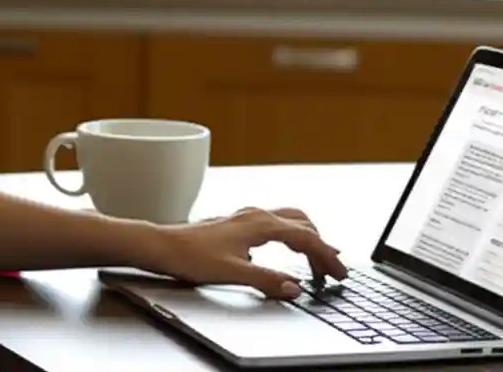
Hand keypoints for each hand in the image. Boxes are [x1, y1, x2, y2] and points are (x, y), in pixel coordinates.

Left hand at [142, 207, 347, 298]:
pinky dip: (290, 237)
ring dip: (308, 239)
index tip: (339, 273)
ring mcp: (246, 218)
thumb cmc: (191, 255)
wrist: (162, 245)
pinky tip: (285, 251)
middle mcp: (256, 215)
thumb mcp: (232, 273)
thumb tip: (294, 287)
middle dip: (321, 247)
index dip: (326, 257)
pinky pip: (275, 225)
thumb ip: (266, 279)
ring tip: (317, 260)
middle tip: (333, 270)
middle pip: (302, 225)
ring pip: (289, 221)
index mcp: (260, 224)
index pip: (305, 238)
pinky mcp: (237, 225)